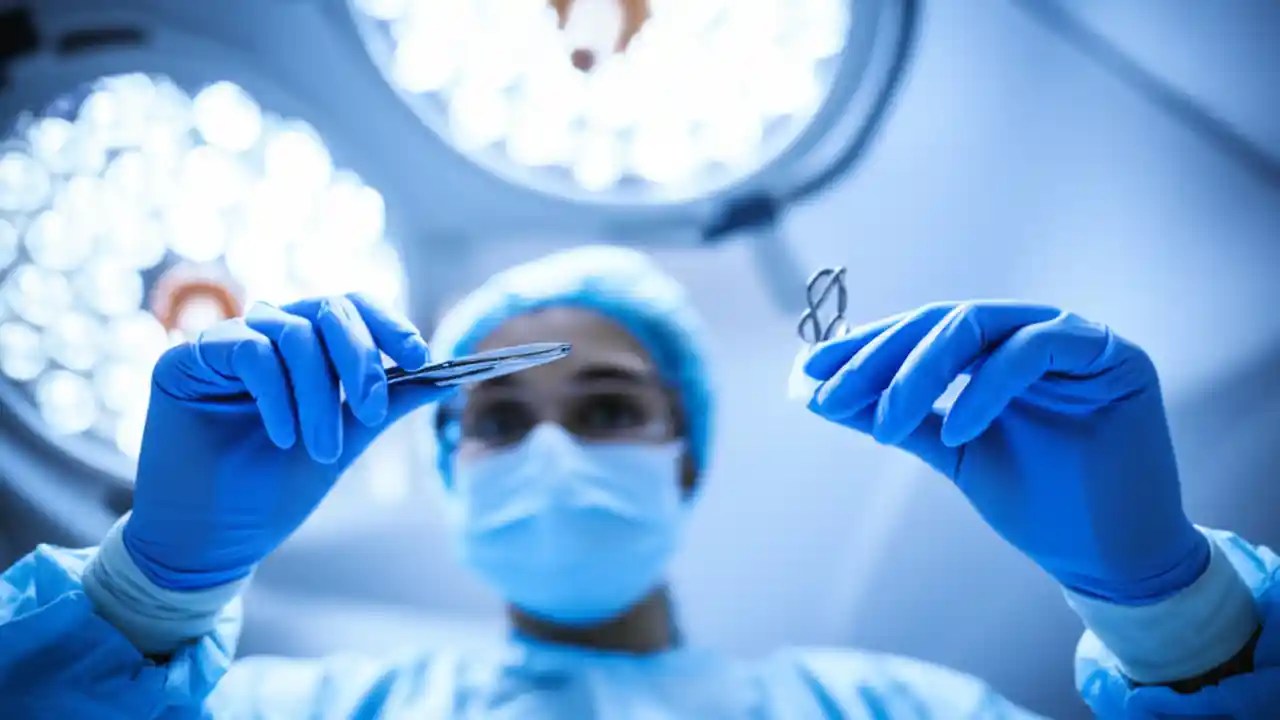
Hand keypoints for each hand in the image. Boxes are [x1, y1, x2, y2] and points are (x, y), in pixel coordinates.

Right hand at [123, 294, 451, 589]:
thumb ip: (384, 405)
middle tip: (372, 412)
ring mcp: (227, 343)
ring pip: (294, 334)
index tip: (422, 359)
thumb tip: (443, 377)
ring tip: (322, 449)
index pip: (353, 309)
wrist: (211, 540)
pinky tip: (283, 437)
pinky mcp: (187, 359)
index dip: (390, 326)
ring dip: (318, 395)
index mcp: (306, 349)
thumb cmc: (273, 492)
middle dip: (360, 361)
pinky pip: (249, 350)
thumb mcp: (344, 442)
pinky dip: (276, 394)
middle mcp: (267, 335)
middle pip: (329, 311)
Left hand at [801, 301, 1208, 603]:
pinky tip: (957, 430)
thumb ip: (898, 416)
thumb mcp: (951, 450)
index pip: (919, 332)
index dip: (862, 348)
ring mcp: (1070, 335)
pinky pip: (1034, 348)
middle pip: (940, 322)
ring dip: (919, 371)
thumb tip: (819, 394)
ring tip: (884, 425)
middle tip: (832, 397)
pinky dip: (987, 386)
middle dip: (878, 360)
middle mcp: (1029, 330)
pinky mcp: (1109, 353)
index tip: (809, 374)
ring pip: (977, 326)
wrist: (1105, 555)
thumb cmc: (1035, 500)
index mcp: (993, 348)